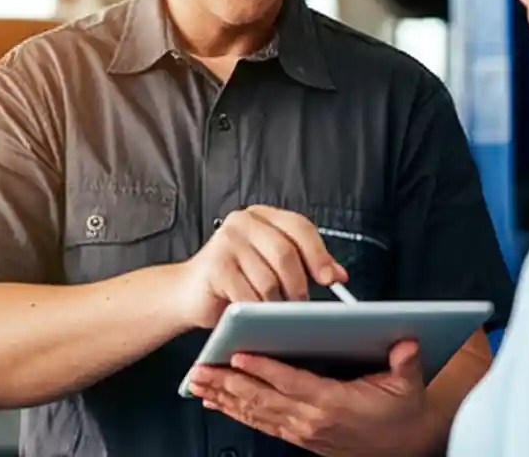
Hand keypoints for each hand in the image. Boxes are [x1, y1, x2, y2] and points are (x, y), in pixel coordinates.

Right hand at [174, 205, 347, 328]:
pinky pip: (249, 295)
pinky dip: (257, 310)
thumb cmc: (235, 280)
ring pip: (269, 279)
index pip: (300, 227)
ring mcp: (226, 241)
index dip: (319, 254)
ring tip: (272, 310)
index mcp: (262, 215)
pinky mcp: (216, 266)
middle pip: (286, 253)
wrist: (190, 293)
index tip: (331, 278)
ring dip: (276, 303)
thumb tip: (339, 274)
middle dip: (298, 285)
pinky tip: (253, 313)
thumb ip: (305, 264)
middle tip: (300, 304)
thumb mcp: (273, 266)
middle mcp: (243, 221)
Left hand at [188, 341, 430, 456]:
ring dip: (224, 398)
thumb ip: (405, 361)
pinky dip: (236, 412)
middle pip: (262, 399)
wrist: (405, 447)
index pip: (290, 382)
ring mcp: (302, 430)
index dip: (262, 369)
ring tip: (198, 384)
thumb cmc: (401, 415)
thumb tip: (405, 342)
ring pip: (255, 413)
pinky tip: (217, 403)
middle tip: (200, 370)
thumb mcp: (408, 385)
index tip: (238, 355)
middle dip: (227, 383)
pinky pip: (261, 423)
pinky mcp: (299, 436)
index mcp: (334, 403)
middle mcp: (312, 419)